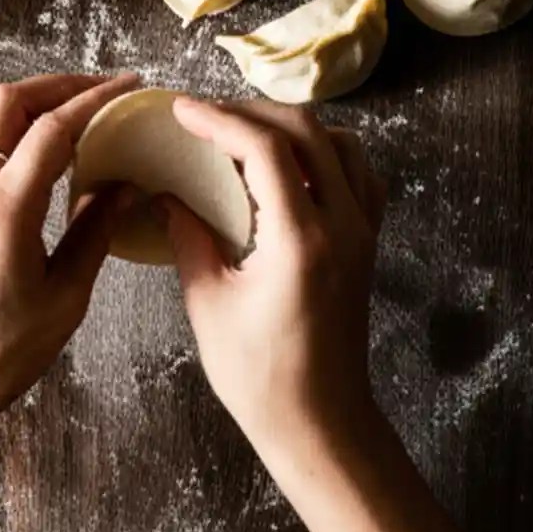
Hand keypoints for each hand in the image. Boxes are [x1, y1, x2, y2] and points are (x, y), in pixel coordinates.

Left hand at [0, 73, 138, 437]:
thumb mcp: (64, 298)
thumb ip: (95, 232)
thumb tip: (124, 185)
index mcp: (4, 210)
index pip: (54, 129)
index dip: (95, 99)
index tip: (128, 86)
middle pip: (7, 102)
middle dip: (57, 86)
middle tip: (98, 91)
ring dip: (16, 95)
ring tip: (54, 103)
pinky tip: (5, 133)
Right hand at [160, 98, 386, 440]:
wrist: (319, 420)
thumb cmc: (259, 375)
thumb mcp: (208, 304)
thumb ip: (188, 238)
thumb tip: (165, 195)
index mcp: (301, 240)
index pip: (266, 149)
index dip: (220, 119)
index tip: (182, 111)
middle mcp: (343, 225)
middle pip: (309, 131)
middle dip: (253, 112)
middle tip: (208, 119)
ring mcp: (363, 232)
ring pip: (342, 144)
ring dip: (293, 129)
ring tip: (245, 136)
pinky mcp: (367, 244)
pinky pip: (358, 174)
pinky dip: (324, 154)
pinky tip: (288, 168)